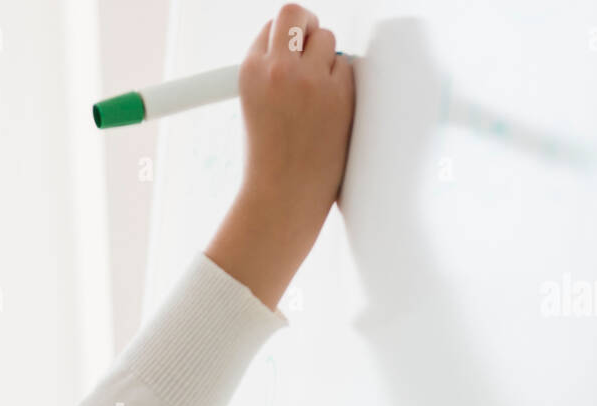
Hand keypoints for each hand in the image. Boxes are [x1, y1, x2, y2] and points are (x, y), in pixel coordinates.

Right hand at [205, 5, 355, 313]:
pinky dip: (343, 84)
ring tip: (319, 95)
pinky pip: (347, 68)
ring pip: (327, 38)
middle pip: (296, 14)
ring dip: (327, 58)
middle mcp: (277, 68)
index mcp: (250, 71)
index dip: (285, 42)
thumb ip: (272, 73)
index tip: (291, 59)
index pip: (272, 27)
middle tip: (312, 52)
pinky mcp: (340, 94)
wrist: (283, 196)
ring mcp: (310, 80)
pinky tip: (332, 111)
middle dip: (307, 27)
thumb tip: (302, 45)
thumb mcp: (255, 106)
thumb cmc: (268, 157)